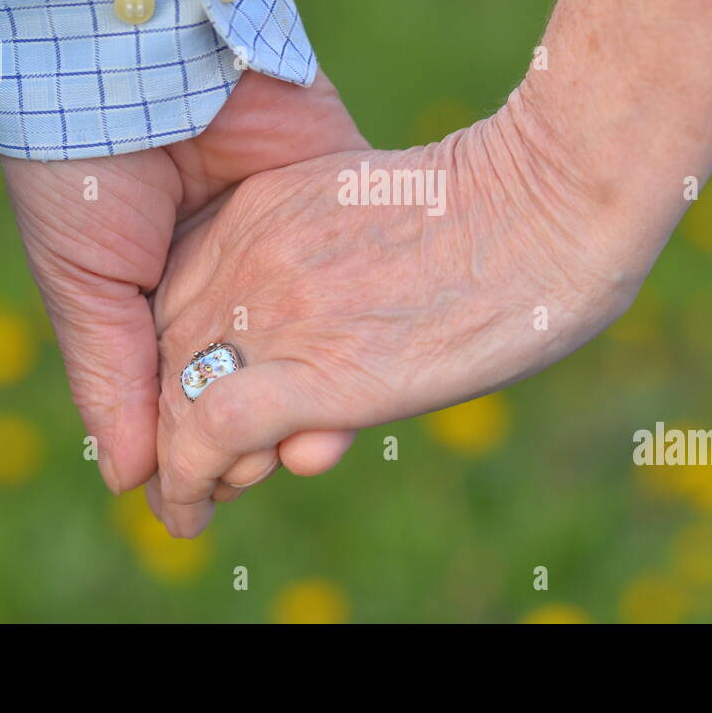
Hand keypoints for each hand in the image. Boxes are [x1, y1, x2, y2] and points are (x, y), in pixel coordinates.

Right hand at [0, 70, 365, 493]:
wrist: (137, 45)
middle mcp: (225, 266)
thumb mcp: (81, 283)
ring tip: (318, 444)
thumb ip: (110, 379)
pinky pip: (363, 264)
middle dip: (266, 424)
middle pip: (263, 366)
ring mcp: (285, 227)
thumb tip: (134, 480)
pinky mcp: (335, 185)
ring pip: (320, 328)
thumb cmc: (82, 171)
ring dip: (324, 387)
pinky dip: (370, 318)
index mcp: (156, 287)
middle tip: (272, 471)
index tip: (206, 500)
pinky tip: (371, 377)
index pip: (189, 386)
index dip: (199, 443)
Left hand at [146, 107, 637, 536]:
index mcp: (259, 209)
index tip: (190, 397)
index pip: (171, 294)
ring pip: (175, 397)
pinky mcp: (315, 371)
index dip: (172, 356)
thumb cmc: (491, 209)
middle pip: (163, 348)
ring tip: (191, 502)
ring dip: (177, 462)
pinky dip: (191, 479)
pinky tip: (195, 506)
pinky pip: (210, 435)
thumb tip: (317, 325)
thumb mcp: (366, 212)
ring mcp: (277, 312)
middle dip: (168, 415)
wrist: (548, 206)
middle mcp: (248, 256)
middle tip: (190, 468)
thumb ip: (318, 256)